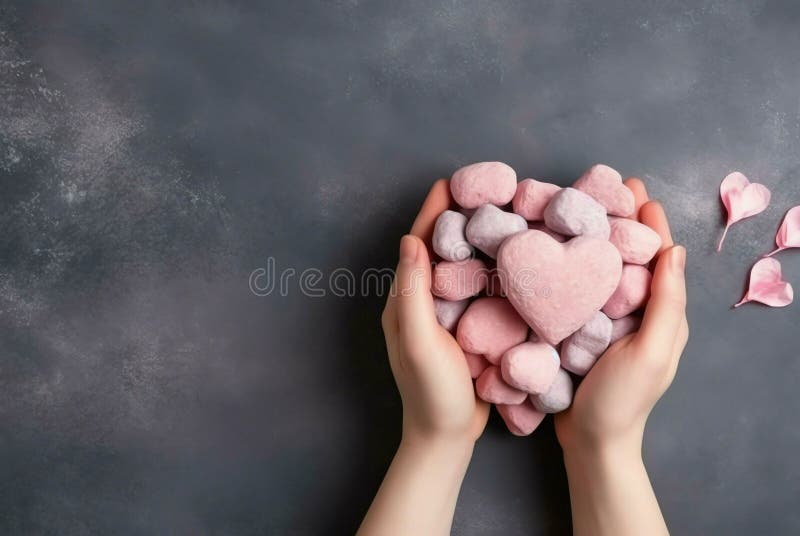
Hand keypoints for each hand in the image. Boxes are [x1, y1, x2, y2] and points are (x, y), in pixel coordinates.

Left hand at [382, 179, 489, 445]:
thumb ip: (413, 293)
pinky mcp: (466, 328)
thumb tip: (412, 240)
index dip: (434, 211)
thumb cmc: (430, 392)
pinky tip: (514, 259)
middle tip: (486, 189)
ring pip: (460, 265)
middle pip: (440, 248)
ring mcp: (445, 314)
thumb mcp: (418, 342)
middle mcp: (422, 301)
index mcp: (405, 300)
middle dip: (458, 216)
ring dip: (477, 238)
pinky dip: (491, 268)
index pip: (418, 243)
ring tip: (504, 213)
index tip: (453, 180)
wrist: (448, 437)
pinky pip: (477, 288)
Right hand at [555, 178, 687, 454]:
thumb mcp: (650, 352)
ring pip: (604, 270)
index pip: (660, 256)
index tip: (633, 187)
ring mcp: (609, 321)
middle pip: (631, 256)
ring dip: (593, 238)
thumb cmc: (622, 400)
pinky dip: (573, 267)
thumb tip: (674, 250)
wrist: (589, 441)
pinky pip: (581, 290)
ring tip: (575, 209)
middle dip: (619, 220)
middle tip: (602, 187)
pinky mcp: (583, 330)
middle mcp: (637, 312)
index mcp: (662, 314)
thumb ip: (666, 304)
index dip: (649, 220)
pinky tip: (554, 252)